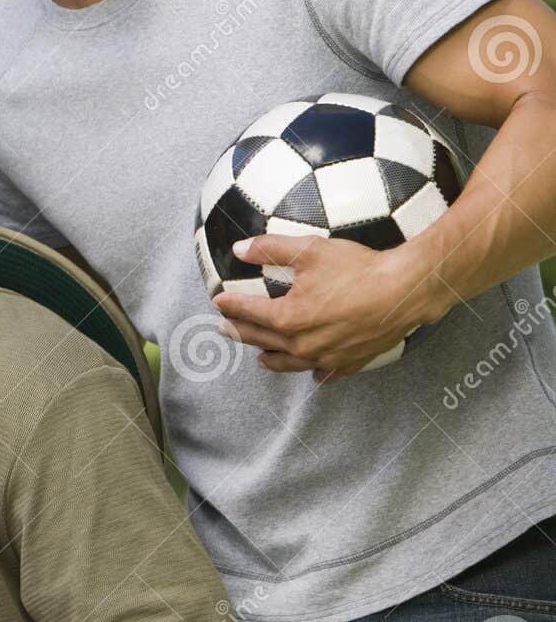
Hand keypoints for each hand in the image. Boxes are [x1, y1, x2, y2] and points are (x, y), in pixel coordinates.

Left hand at [212, 235, 444, 380]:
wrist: (404, 291)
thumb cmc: (356, 269)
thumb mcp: (309, 250)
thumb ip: (270, 248)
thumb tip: (239, 248)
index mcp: (287, 318)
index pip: (248, 312)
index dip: (230, 305)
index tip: (218, 302)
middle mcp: (301, 344)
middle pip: (261, 340)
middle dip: (240, 332)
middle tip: (226, 329)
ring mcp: (325, 358)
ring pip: (288, 363)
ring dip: (270, 358)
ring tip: (260, 356)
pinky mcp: (348, 363)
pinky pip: (323, 372)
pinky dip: (311, 370)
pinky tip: (310, 368)